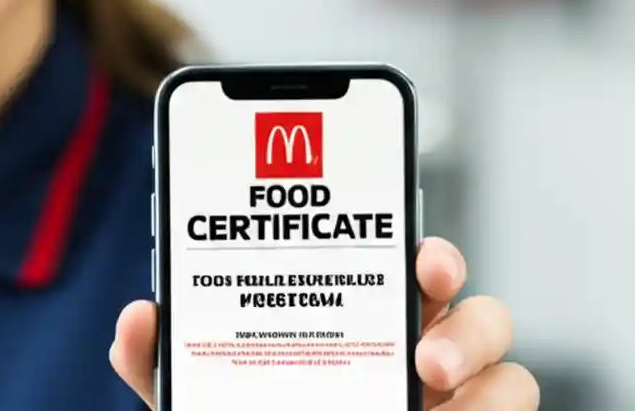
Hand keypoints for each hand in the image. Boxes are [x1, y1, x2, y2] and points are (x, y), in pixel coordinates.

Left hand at [110, 237, 539, 408]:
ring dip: (480, 367)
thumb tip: (139, 316)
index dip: (418, 248)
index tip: (415, 255)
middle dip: (459, 312)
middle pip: (466, 303)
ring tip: (430, 384)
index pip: (397, 263)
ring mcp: (450, 397)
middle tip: (421, 345)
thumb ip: (160, 360)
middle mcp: (409, 350)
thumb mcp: (196, 397)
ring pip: (504, 360)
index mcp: (351, 318)